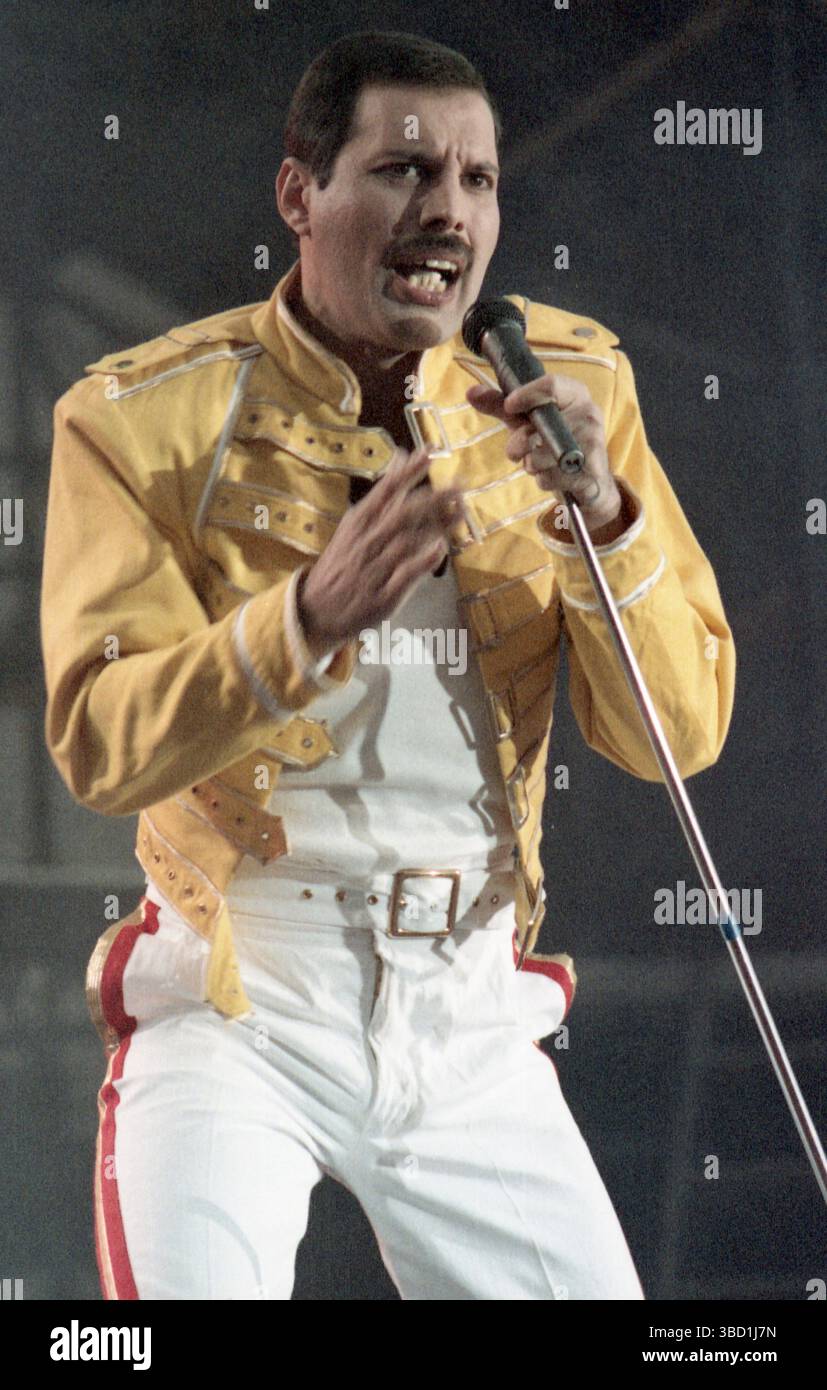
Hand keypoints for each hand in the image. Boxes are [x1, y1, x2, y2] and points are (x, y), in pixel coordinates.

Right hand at [297, 445, 464, 655]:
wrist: (316, 609)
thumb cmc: (343, 562)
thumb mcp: (356, 523)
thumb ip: (384, 492)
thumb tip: (403, 454)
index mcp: (359, 522)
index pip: (385, 491)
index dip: (408, 471)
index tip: (430, 452)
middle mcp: (367, 542)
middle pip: (402, 514)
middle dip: (433, 498)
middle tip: (460, 486)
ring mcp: (374, 568)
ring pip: (407, 542)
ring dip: (435, 527)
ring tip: (461, 513)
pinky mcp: (383, 595)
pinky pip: (405, 575)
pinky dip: (422, 562)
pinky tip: (441, 550)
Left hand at [466, 374, 623, 535]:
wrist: (587, 479)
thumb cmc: (552, 443)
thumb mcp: (525, 421)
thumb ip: (500, 406)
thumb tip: (471, 392)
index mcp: (575, 393)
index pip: (551, 384)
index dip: (527, 394)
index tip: (509, 405)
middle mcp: (588, 413)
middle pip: (542, 425)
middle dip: (520, 443)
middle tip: (515, 452)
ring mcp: (593, 440)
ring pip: (545, 456)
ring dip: (532, 465)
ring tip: (538, 465)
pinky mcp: (593, 468)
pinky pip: (554, 476)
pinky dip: (544, 481)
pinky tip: (553, 477)